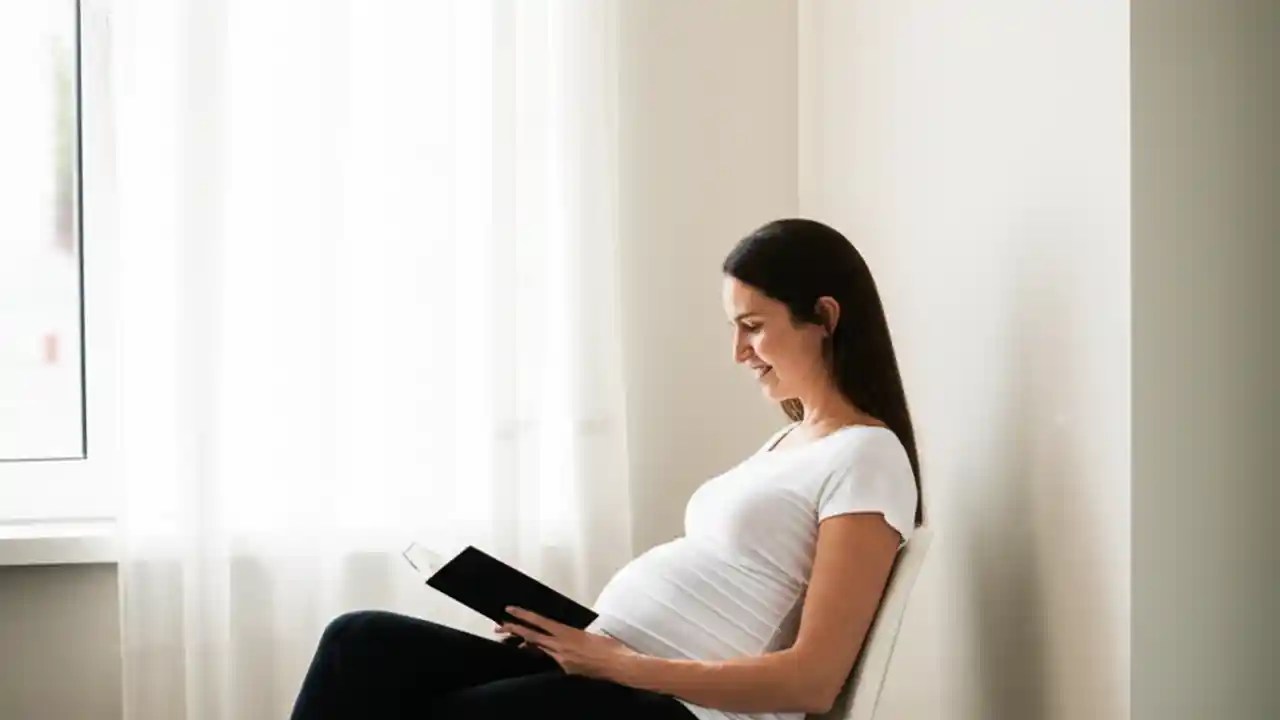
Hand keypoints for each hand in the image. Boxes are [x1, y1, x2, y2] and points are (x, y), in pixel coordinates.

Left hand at [496, 606, 639, 680]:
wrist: (620, 666)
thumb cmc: (611, 648)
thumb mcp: (591, 635)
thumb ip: (575, 635)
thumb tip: (569, 637)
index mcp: (567, 633)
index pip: (539, 622)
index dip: (522, 616)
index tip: (510, 610)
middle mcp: (561, 646)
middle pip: (531, 637)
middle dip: (513, 631)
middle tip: (498, 627)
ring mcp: (562, 660)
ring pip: (540, 650)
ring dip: (527, 645)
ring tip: (515, 642)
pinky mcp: (567, 671)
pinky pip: (553, 661)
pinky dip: (550, 656)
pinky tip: (551, 655)